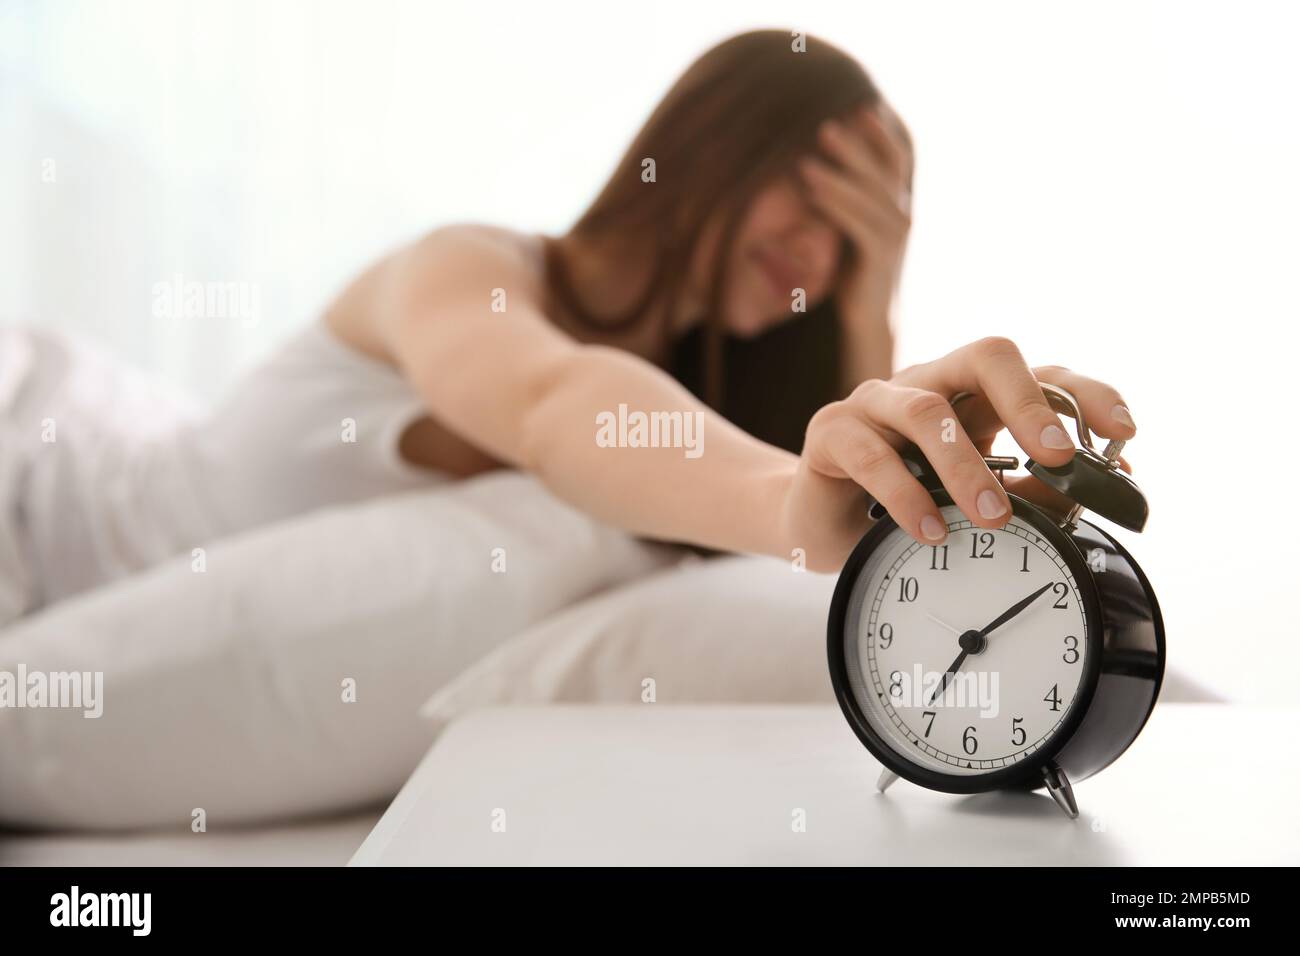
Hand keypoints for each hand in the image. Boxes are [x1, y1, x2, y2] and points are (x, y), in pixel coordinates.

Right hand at [779, 336, 1136, 572]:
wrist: (822, 527)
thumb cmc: (904, 508)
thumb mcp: (978, 503)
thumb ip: (1036, 492)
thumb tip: (1102, 482)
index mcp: (972, 397)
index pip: (1038, 374)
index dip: (1085, 394)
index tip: (1122, 432)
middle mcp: (928, 384)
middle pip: (986, 355)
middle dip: (1028, 401)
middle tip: (1056, 456)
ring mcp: (876, 402)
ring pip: (927, 410)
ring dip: (967, 467)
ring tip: (993, 518)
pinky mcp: (832, 431)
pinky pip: (872, 454)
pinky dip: (906, 495)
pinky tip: (929, 530)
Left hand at [798, 102, 913, 322]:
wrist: (868, 317)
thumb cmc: (853, 270)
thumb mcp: (851, 226)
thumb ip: (846, 197)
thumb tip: (814, 162)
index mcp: (898, 203)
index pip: (896, 157)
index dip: (882, 131)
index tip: (861, 105)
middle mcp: (902, 214)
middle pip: (880, 170)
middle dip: (853, 146)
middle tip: (823, 126)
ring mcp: (895, 236)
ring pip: (867, 196)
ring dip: (836, 176)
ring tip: (804, 161)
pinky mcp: (880, 257)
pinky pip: (857, 224)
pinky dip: (834, 205)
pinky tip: (811, 191)